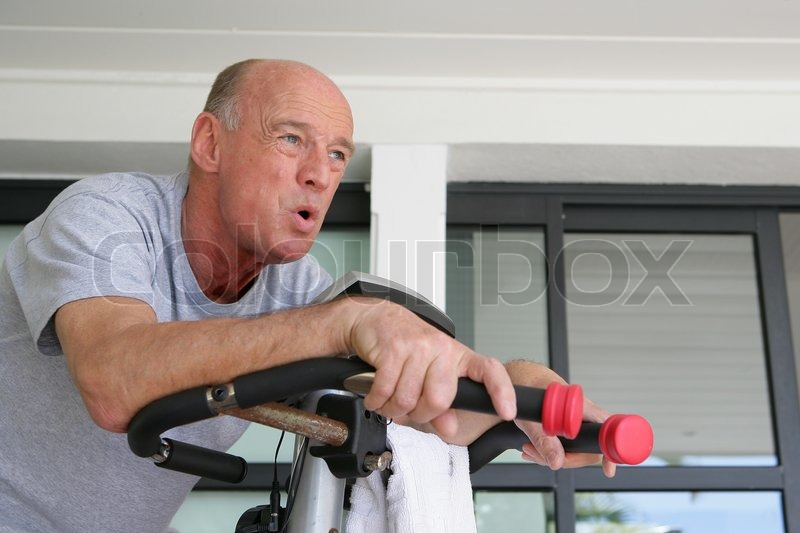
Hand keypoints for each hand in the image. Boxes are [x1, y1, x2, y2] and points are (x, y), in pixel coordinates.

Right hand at [346, 297, 516, 437]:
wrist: (376, 318)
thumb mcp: (430, 372)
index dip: (501, 391)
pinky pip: (385, 390)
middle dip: (420, 414)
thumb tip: (449, 429)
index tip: (507, 411)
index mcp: (457, 355)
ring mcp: (417, 347)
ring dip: (393, 409)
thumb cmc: (406, 344)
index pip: (488, 370)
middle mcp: (441, 348)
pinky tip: (376, 396)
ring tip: (390, 400)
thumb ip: (442, 406)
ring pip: (408, 399)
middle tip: (410, 409)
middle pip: (439, 400)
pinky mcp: (393, 349)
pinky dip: (377, 401)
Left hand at [505, 360, 616, 476]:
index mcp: (582, 405)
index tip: (608, 470)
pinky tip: (532, 449)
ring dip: (551, 456)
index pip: (606, 429)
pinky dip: (547, 450)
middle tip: (541, 457)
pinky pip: (562, 444)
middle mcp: (582, 414)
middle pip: (588, 448)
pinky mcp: (564, 425)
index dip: (611, 450)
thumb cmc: (528, 384)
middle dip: (566, 459)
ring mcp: (574, 420)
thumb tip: (557, 463)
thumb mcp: (530, 416)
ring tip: (529, 451)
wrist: (519, 375)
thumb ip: (543, 440)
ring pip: (573, 449)